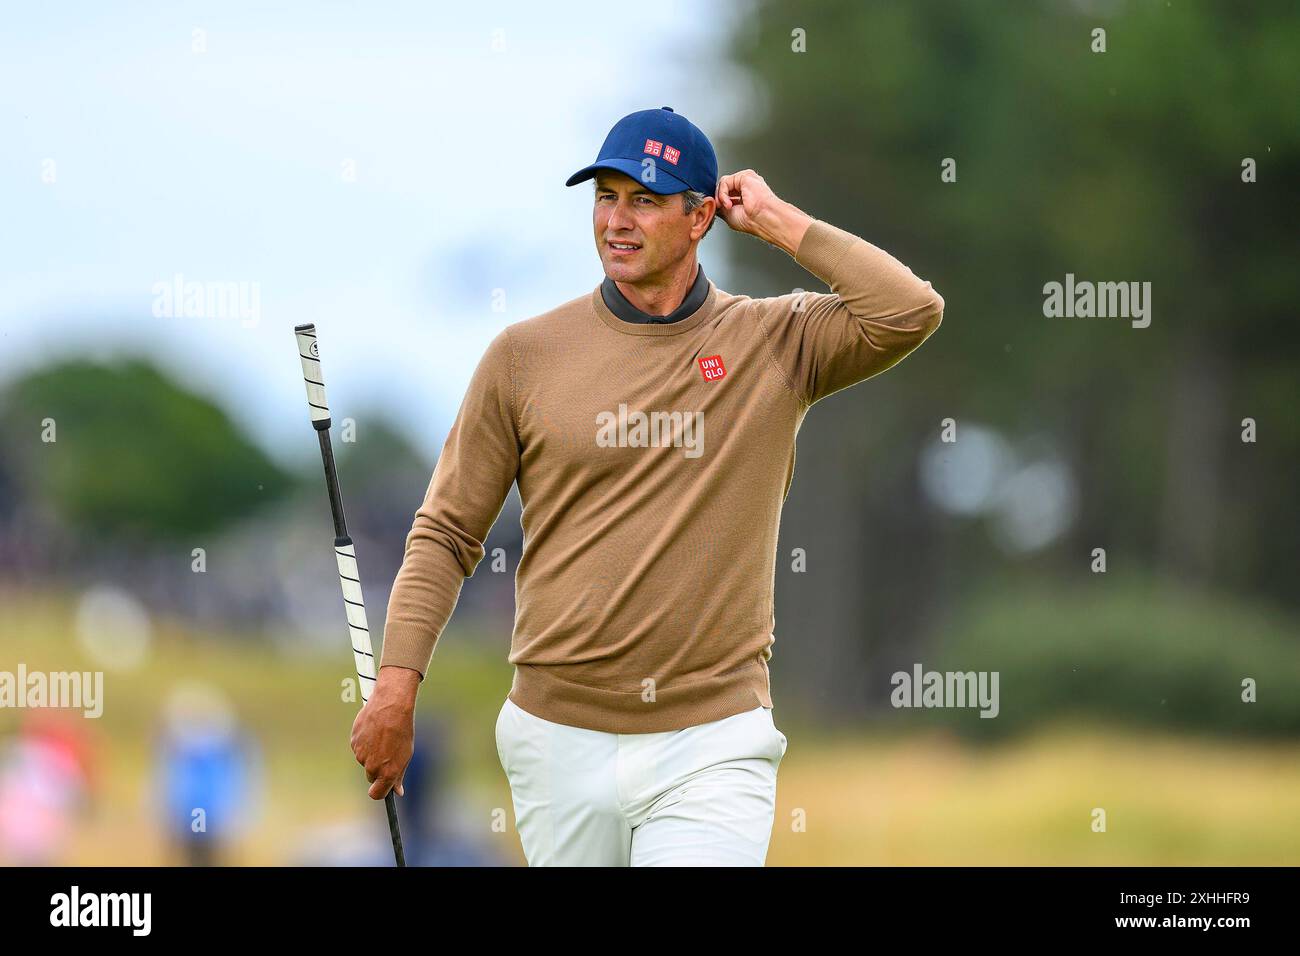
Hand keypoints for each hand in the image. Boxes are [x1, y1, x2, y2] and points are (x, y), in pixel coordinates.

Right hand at [350, 665, 418, 799]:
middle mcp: (371, 766)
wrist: (391, 706)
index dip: (380, 791)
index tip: (383, 787)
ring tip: (383, 737)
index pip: (376, 794)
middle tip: (388, 753)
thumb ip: (399, 775)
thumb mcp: (406, 754)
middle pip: (371, 776)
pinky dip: (365, 742)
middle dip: (378, 769)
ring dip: (372, 753)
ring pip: (365, 760)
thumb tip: (397, 791)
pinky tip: (374, 730)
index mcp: (386, 772)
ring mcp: (360, 754)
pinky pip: (359, 747)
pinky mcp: (354, 742)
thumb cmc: (402, 730)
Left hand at [714, 169, 813, 254]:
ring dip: (721, 197)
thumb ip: (720, 205)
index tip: (718, 211)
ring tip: (727, 207)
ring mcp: (746, 181)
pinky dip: (723, 194)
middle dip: (719, 199)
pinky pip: (725, 181)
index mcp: (745, 196)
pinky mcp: (745, 176)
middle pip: (723, 186)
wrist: (763, 219)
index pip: (726, 193)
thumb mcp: (728, 214)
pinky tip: (729, 203)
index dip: (719, 201)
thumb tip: (711, 202)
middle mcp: (746, 187)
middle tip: (722, 209)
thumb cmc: (752, 221)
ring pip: (723, 183)